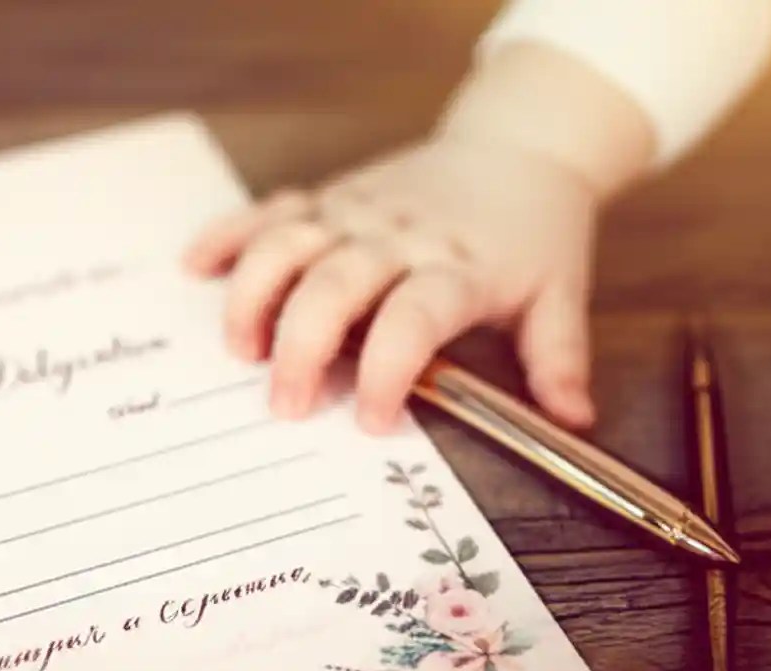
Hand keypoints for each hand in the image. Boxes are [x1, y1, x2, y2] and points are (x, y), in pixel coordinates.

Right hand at [183, 133, 600, 433]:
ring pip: (287, 243)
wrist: (516, 148)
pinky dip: (228, 236)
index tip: (370, 419)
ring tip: (241, 351)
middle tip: (285, 405)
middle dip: (300, 347)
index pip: (415, 317)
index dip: (386, 369)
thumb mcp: (558, 297)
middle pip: (334, 284)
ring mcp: (355, 212)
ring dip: (253, 296)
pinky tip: (196, 268)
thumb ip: (559, 360)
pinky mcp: (327, 197)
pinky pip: (267, 210)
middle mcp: (397, 237)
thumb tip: (574, 422)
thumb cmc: (533, 233)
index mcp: (458, 268)